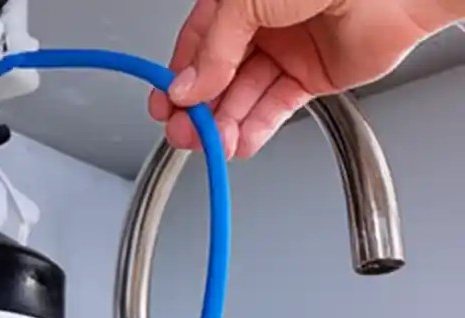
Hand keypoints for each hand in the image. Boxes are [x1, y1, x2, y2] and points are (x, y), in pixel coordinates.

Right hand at [149, 0, 461, 157]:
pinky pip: (277, 106)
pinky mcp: (313, 76)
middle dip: (198, 108)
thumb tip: (186, 86)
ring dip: (226, 122)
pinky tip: (239, 141)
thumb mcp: (246, 1)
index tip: (165, 105)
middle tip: (183, 133)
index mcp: (238, 1)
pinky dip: (257, 126)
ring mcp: (287, 50)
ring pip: (245, 95)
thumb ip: (212, 50)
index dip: (178, 77)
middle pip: (218, 75)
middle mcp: (261, 24)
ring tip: (213, 143)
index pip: (196, 45)